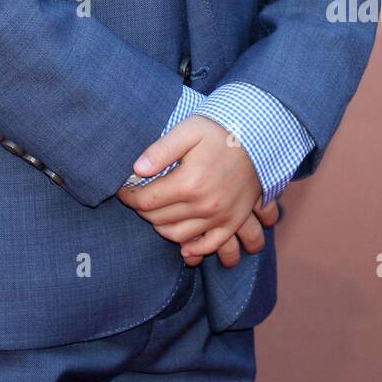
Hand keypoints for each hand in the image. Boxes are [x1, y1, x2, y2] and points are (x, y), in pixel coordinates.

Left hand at [116, 115, 268, 266]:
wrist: (259, 139)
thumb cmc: (219, 131)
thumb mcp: (188, 130)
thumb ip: (160, 150)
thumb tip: (136, 169)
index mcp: (189, 182)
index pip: (146, 201)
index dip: (129, 196)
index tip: (122, 188)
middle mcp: (204, 206)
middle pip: (159, 219)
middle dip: (142, 210)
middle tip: (137, 197)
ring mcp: (220, 217)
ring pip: (178, 236)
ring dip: (160, 227)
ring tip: (155, 212)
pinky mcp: (232, 222)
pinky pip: (209, 246)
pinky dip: (193, 251)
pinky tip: (183, 247)